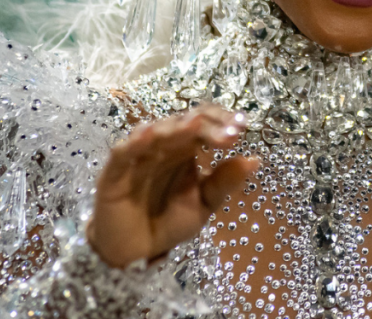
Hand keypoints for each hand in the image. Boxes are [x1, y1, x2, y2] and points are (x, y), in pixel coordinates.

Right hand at [87, 104, 258, 268]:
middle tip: (228, 134)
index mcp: (186, 148)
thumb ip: (224, 182)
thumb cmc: (169, 221)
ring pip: (155, 131)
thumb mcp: (204, 204)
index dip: (222, 121)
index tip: (241, 128)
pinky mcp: (115, 171)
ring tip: (194, 125)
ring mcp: (139, 155)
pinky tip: (149, 135)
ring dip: (175, 127)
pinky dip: (135, 142)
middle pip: (183, 123)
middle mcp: (163, 145)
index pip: (204, 123)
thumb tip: (256, 159)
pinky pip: (124, 152)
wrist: (137, 251)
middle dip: (207, 125)